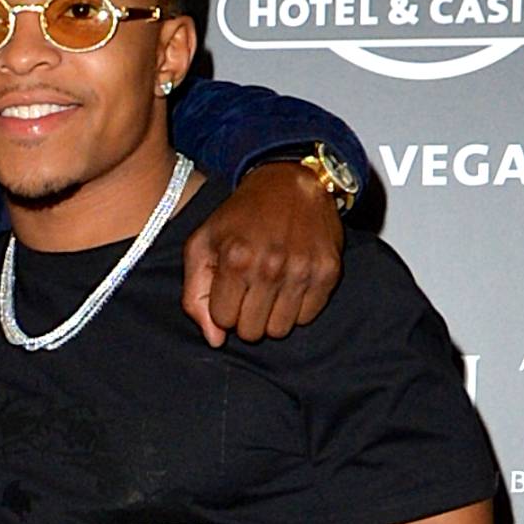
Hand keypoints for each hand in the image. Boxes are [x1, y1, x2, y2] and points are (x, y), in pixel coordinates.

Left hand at [181, 161, 344, 345]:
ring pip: (281, 330)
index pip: (223, 319)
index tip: (229, 289)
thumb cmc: (240, 216)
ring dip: (271, 314)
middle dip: (245, 316)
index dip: (223, 307)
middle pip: (252, 331)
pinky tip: (290, 282)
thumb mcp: (203, 243)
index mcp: (236, 257)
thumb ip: (195, 294)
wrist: (290, 182)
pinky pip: (307, 317)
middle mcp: (271, 266)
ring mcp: (303, 269)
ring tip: (269, 286)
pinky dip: (297, 307)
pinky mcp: (328, 271)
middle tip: (249, 290)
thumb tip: (215, 340)